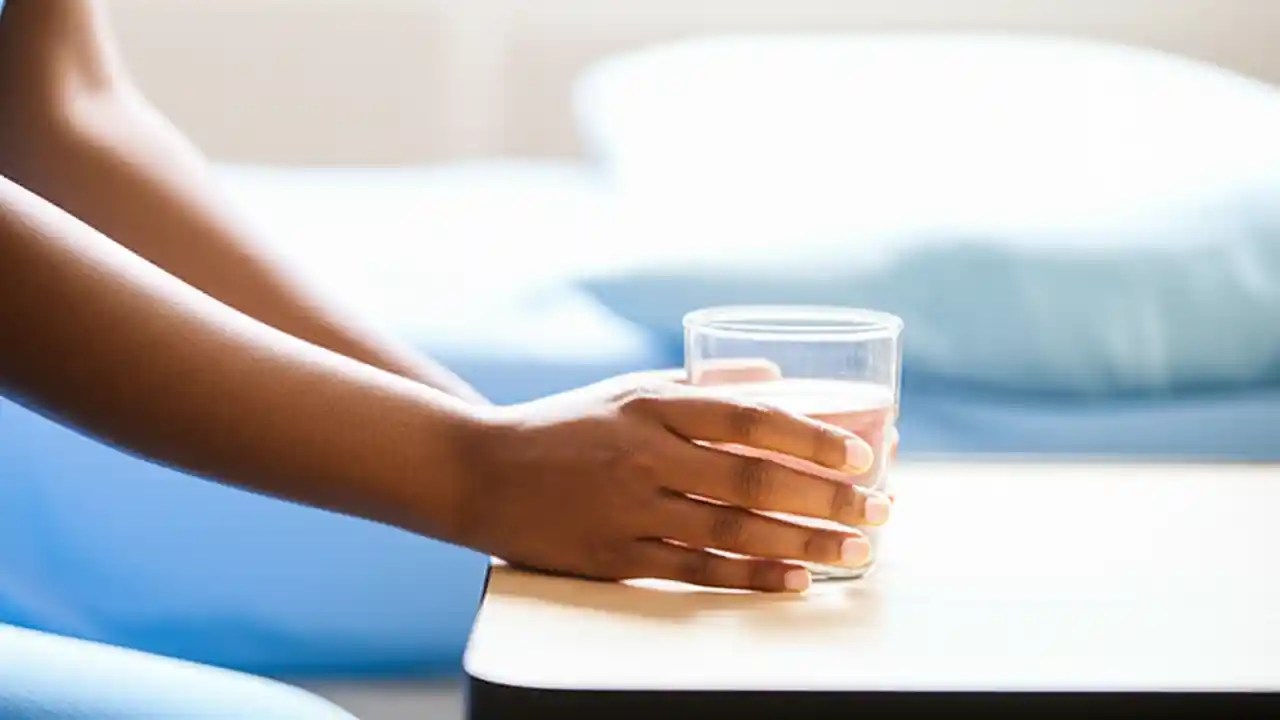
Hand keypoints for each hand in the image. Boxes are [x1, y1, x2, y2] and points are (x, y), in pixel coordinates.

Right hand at [455, 367, 890, 592]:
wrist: (480, 469)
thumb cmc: (564, 426)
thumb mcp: (627, 390)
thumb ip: (702, 385)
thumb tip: (777, 376)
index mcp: (652, 405)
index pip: (749, 418)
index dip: (810, 438)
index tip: (860, 455)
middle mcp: (644, 453)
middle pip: (752, 479)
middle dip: (825, 498)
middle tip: (879, 509)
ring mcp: (628, 508)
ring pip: (732, 530)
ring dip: (803, 542)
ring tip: (854, 549)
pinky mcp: (613, 555)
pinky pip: (695, 570)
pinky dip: (750, 578)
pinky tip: (794, 581)